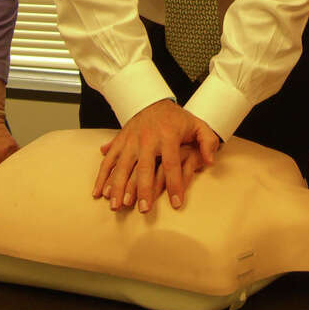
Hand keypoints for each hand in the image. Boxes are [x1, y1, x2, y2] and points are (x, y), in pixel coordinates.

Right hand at [93, 99, 218, 212]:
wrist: (152, 100)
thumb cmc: (177, 119)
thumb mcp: (197, 125)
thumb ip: (207, 142)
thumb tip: (210, 161)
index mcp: (168, 136)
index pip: (172, 164)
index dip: (175, 184)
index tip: (176, 203)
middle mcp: (147, 139)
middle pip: (144, 167)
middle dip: (143, 189)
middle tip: (143, 209)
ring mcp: (131, 140)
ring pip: (122, 166)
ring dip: (117, 186)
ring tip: (116, 206)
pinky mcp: (119, 141)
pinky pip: (108, 160)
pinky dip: (102, 176)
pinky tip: (98, 193)